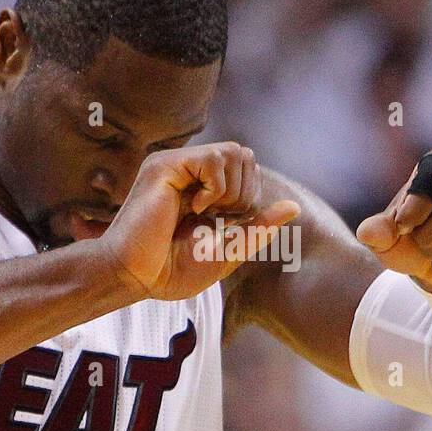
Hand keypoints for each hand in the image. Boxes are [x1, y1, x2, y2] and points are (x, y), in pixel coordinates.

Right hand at [96, 142, 299, 300]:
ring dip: (231, 190)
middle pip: (245, 155)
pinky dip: (216, 187)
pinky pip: (213, 157)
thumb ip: (259, 227)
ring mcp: (175, 165)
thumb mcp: (229, 249)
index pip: (247, 168)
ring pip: (234, 152)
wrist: (138, 278)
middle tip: (218, 219)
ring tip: (205, 213)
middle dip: (245, 192)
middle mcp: (188, 171)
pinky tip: (195, 207)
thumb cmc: (173, 270)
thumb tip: (293, 206)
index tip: (224, 224)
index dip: (249, 197)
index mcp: (202, 187)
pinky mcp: (164, 166)